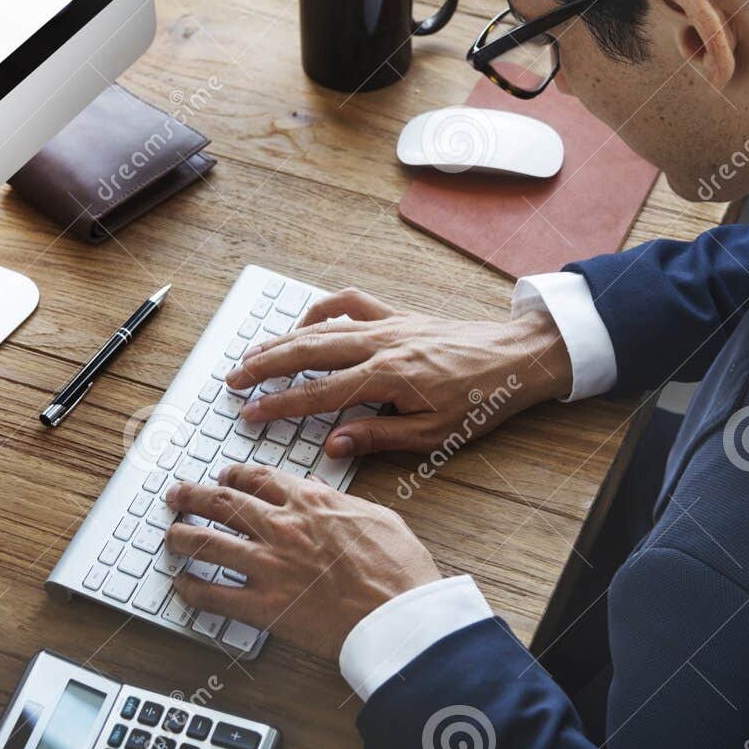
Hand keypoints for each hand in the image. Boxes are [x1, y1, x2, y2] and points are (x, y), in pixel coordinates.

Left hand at [165, 465, 441, 660]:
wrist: (400, 616)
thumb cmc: (399, 571)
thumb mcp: (376, 516)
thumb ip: (340, 501)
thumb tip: (317, 487)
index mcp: (311, 503)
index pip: (258, 479)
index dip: (233, 475)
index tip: (223, 476)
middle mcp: (283, 528)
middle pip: (222, 502)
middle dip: (192, 496)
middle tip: (176, 495)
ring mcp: (269, 566)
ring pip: (208, 542)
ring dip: (182, 536)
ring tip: (170, 535)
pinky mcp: (265, 607)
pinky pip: (214, 596)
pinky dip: (191, 589)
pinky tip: (181, 585)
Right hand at [226, 288, 572, 457]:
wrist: (517, 358)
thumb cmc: (480, 401)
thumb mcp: (432, 435)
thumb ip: (378, 437)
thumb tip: (332, 445)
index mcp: (388, 378)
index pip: (318, 393)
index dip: (278, 404)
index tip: (248, 412)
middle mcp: (382, 344)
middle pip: (307, 352)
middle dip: (264, 365)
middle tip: (232, 379)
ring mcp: (389, 324)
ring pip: (321, 327)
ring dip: (282, 339)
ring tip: (251, 354)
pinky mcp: (399, 315)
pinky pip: (350, 303)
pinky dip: (322, 311)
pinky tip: (304, 323)